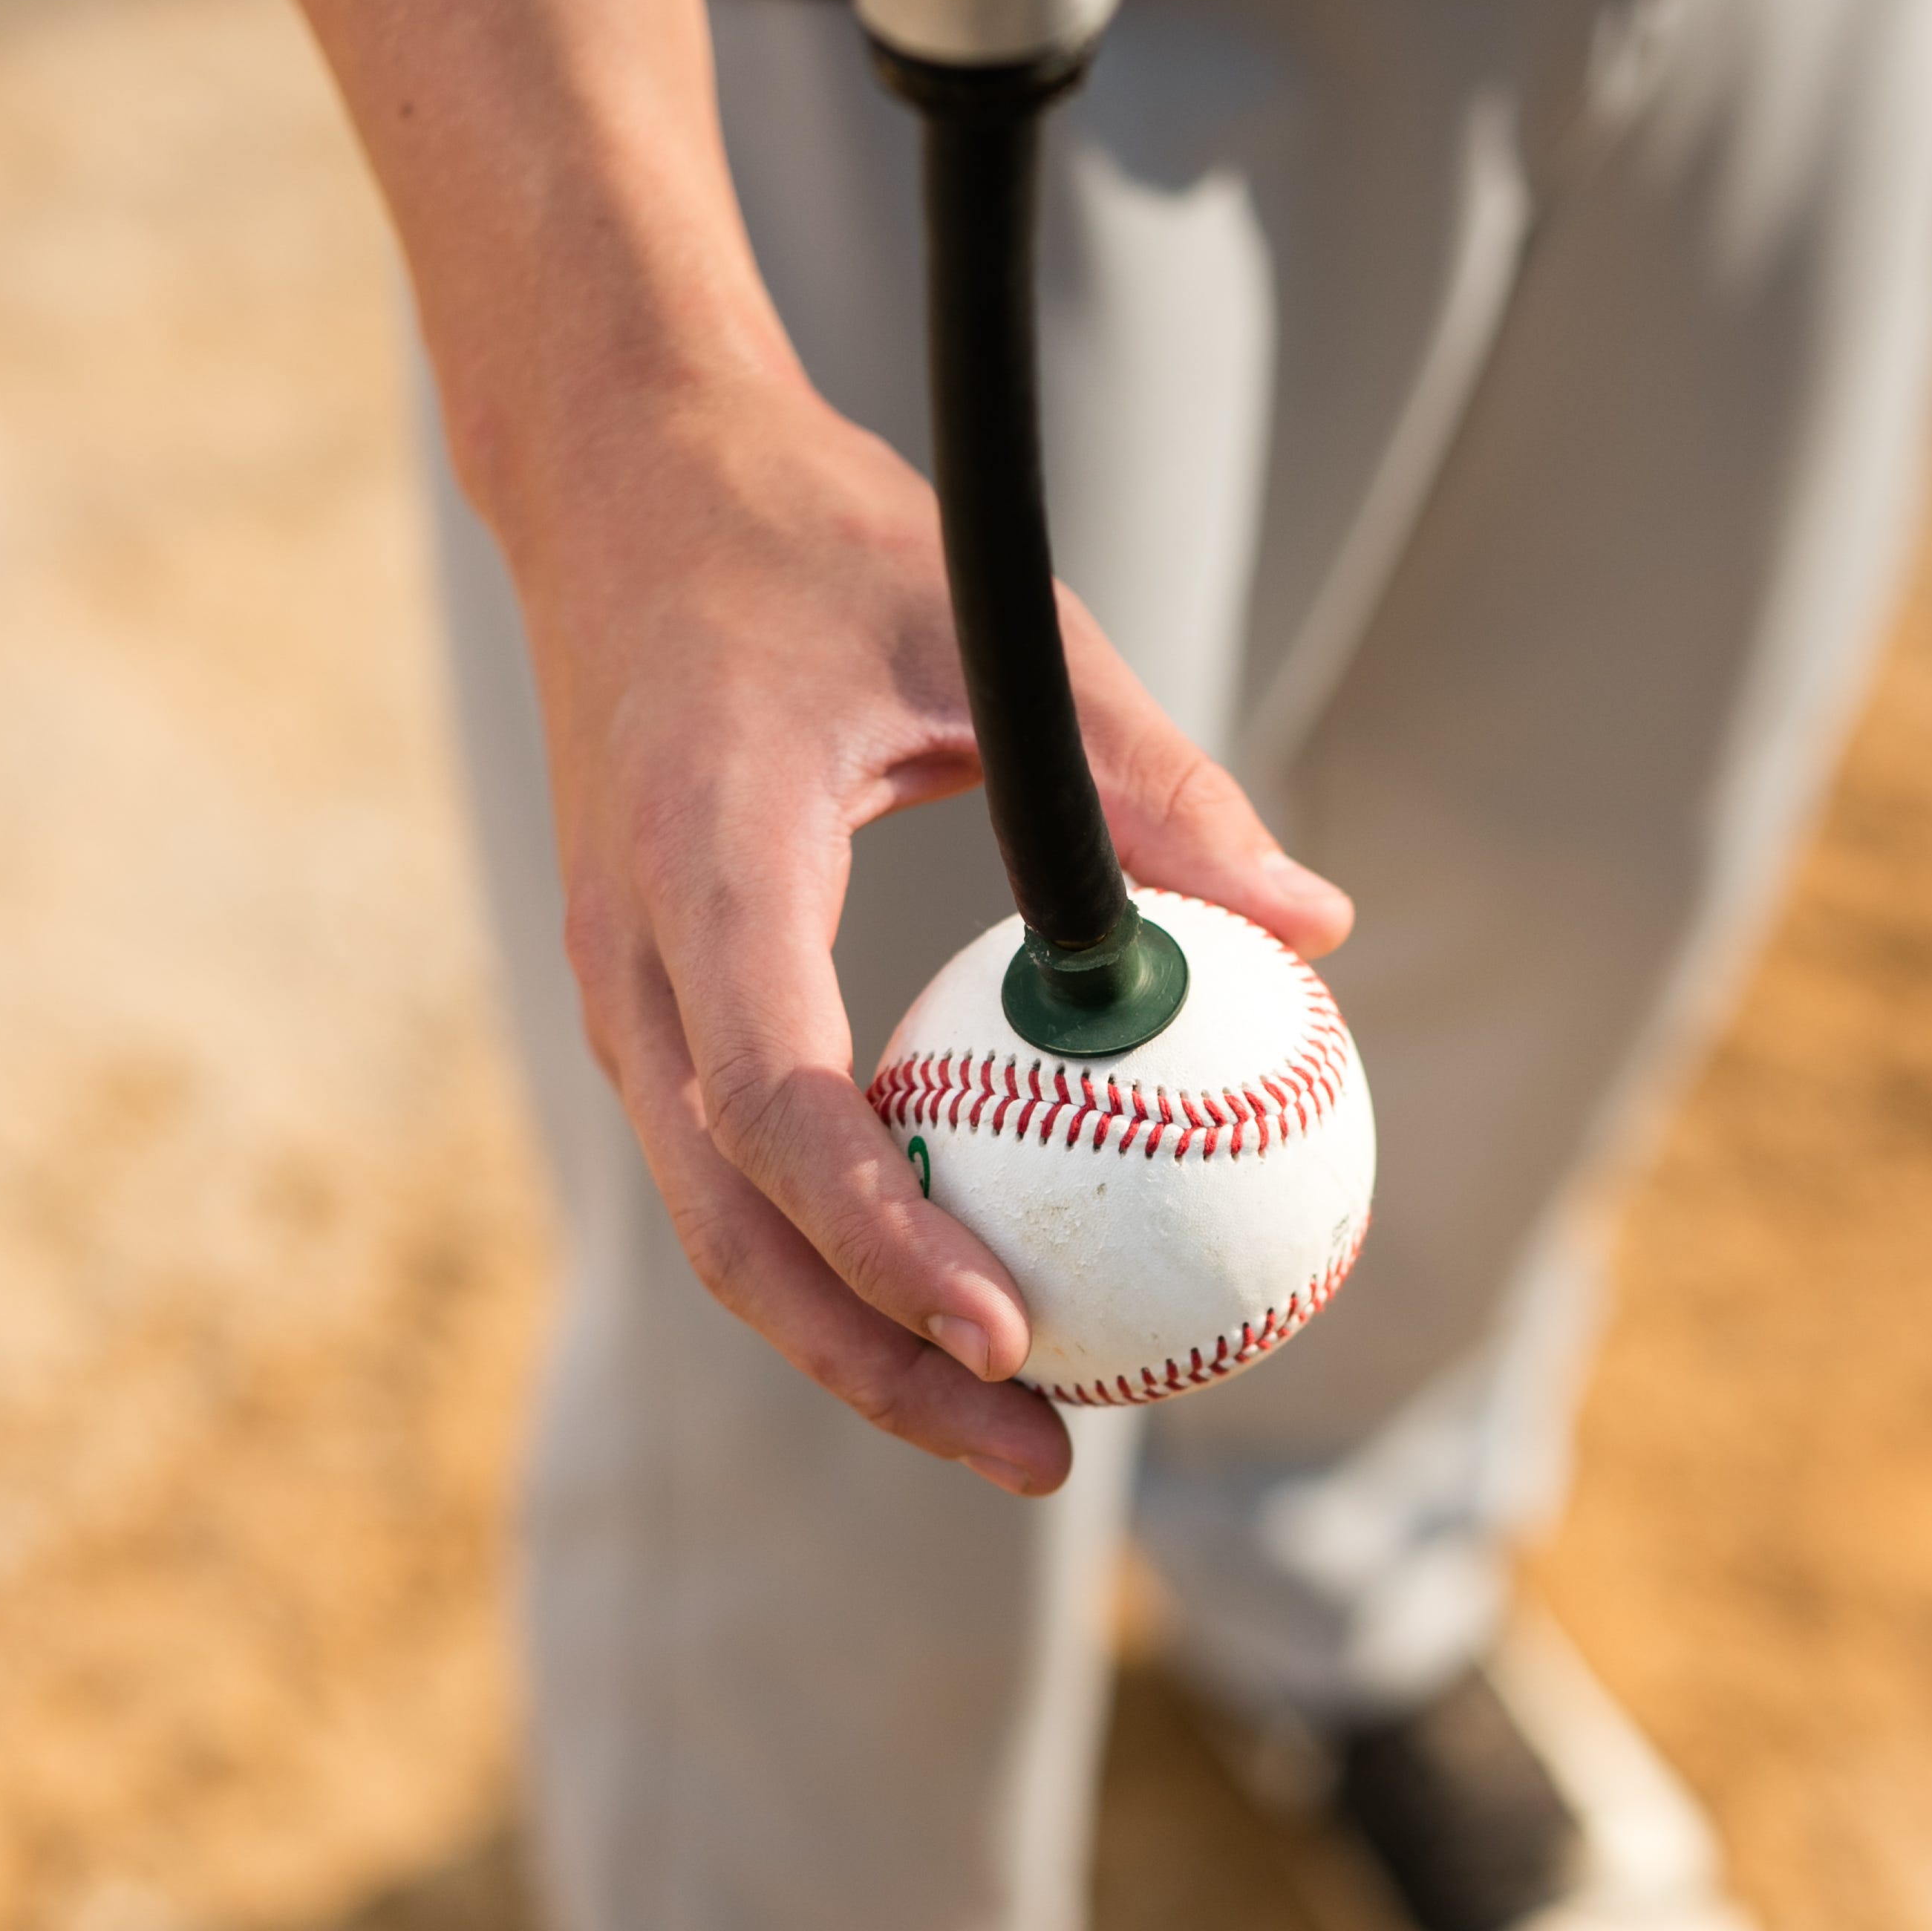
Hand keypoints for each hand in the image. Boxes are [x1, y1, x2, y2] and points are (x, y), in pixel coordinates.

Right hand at [505, 360, 1351, 1496]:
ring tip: (1023, 1423)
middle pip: (735, 1231)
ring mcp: (621, 997)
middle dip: (879, 1366)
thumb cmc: (814, 539)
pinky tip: (974, 1292)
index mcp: (702, 866)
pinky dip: (845, 1254)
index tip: (1012, 1328)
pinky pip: (737, 1173)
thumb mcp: (998, 629)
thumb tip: (1316, 921)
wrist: (615, 478)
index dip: (882, 1237)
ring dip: (861, 1341)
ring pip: (725, 1229)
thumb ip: (1151, 780)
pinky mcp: (645, 1009)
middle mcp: (631, 960)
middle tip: (1046, 1452)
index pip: (775, 1107)